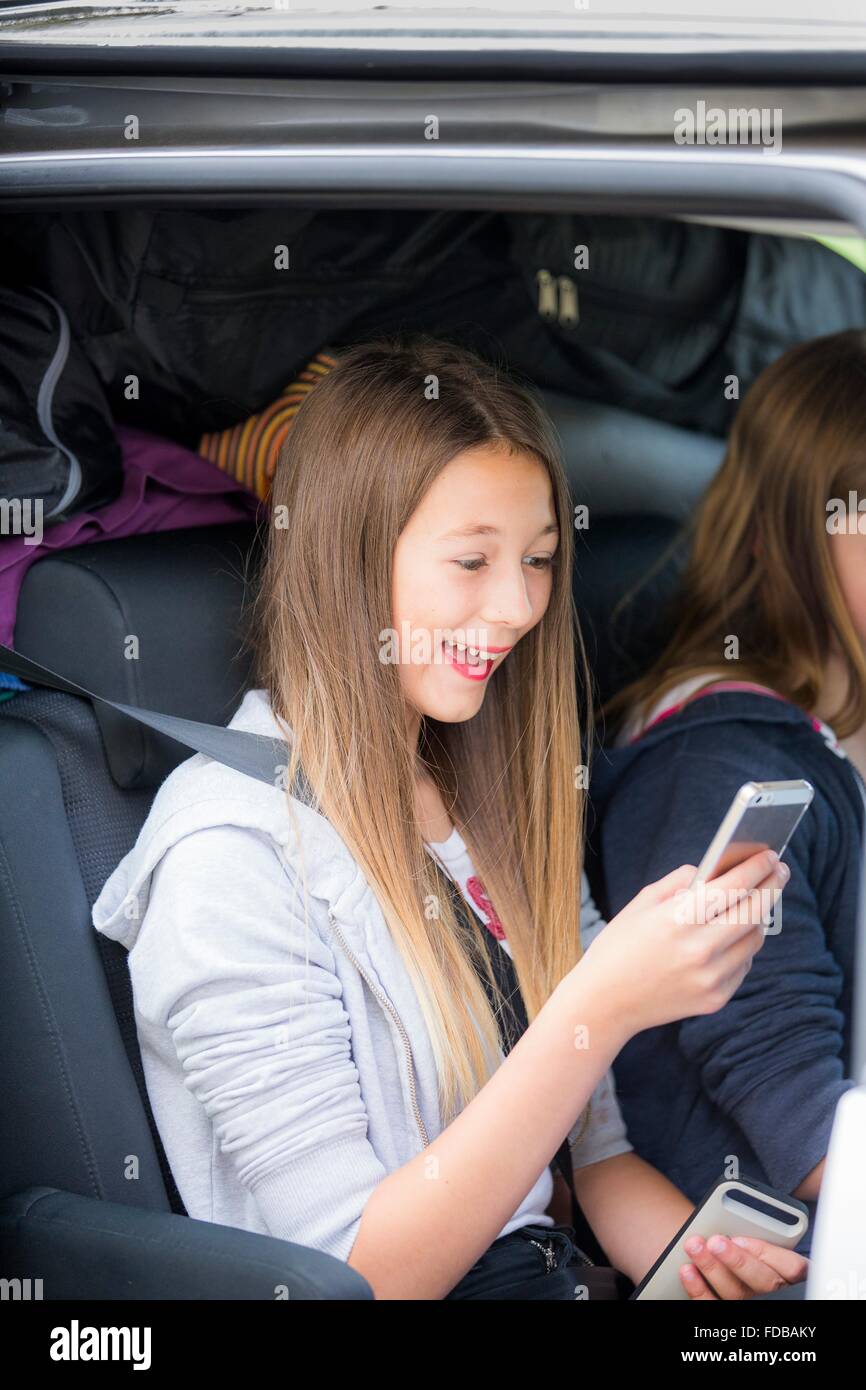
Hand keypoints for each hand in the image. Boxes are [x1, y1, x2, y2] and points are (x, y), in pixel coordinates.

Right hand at [572, 851, 787, 1034]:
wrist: (605, 1002)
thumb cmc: (620, 945)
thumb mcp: (642, 902)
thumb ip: (681, 881)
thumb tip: (717, 871)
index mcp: (679, 918)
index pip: (735, 885)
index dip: (757, 866)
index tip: (770, 854)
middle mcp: (700, 948)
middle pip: (756, 910)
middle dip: (772, 885)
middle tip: (778, 870)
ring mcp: (711, 977)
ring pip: (755, 938)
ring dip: (759, 916)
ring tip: (756, 902)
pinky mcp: (716, 998)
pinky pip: (743, 964)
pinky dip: (742, 946)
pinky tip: (732, 936)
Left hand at [679, 1233, 808, 1299]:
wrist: (738, 1268)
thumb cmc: (754, 1248)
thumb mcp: (767, 1241)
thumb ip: (761, 1237)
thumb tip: (738, 1228)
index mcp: (790, 1271)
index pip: (790, 1266)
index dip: (765, 1252)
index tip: (740, 1237)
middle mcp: (774, 1290)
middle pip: (762, 1281)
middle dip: (736, 1260)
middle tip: (715, 1241)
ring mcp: (751, 1301)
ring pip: (736, 1293)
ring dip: (711, 1268)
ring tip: (694, 1246)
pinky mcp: (729, 1308)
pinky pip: (713, 1305)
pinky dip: (698, 1289)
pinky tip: (686, 1270)